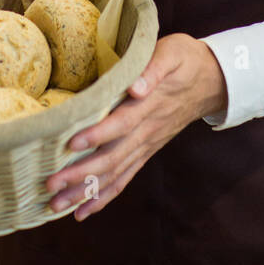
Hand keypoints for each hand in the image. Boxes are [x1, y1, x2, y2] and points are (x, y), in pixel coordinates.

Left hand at [44, 33, 226, 220]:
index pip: (121, 124)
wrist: (213, 81)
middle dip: (80, 174)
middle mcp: (147, 132)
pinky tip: (82, 211)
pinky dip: (103, 197)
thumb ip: (153, 69)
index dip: (97, 135)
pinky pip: (125, 179)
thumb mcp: (172, 53)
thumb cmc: (186, 60)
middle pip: (112, 158)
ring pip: (114, 175)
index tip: (71, 144)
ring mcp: (147, 145)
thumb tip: (135, 87)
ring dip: (85, 192)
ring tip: (56, 206)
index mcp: (150, 105)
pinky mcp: (146, 151)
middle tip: (50, 185)